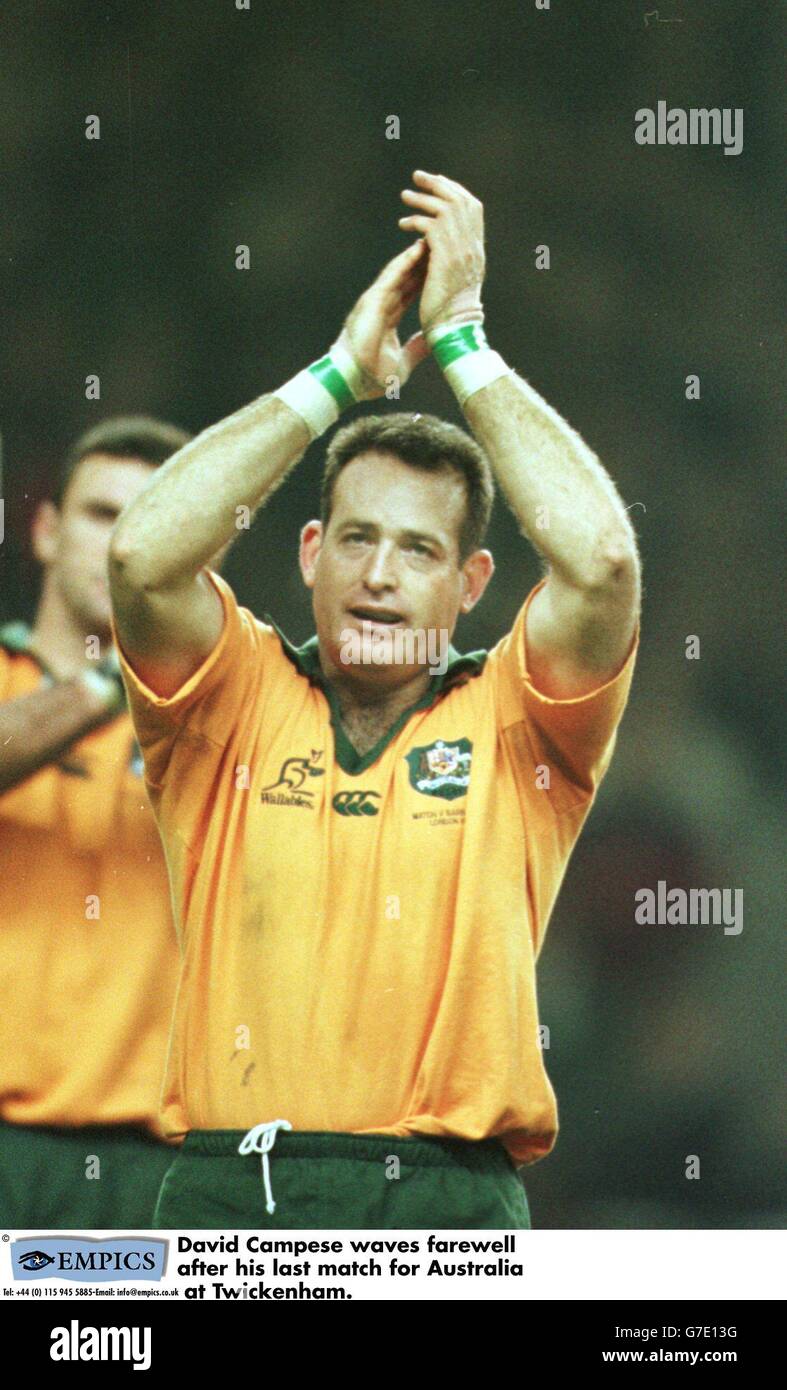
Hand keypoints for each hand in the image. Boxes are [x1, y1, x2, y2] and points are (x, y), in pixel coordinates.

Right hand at [337, 241, 430, 398]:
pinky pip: (390, 277)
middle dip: (423, 264)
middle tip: (441, 246)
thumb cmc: (371, 378)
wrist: (352, 383)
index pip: (409, 295)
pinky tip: (417, 250)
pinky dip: (404, 263)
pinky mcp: (371, 301)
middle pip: (406, 279)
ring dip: (415, 257)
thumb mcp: (404, 362)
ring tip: (432, 239)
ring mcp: (374, 302)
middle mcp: (380, 307)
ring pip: (399, 273)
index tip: (442, 269)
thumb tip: (434, 341)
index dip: (425, 281)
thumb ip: (417, 349)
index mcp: (387, 319)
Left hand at [398, 170, 485, 332]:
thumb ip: (454, 260)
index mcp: (476, 251)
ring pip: (444, 209)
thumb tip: (440, 246)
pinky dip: (416, 221)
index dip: (454, 191)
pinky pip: (431, 226)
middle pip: (460, 201)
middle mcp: (472, 247)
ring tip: (405, 196)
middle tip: (418, 177)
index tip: (437, 184)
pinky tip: (404, 224)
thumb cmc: (451, 315)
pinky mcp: (444, 259)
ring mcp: (461, 252)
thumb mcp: (457, 282)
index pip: (472, 207)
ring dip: (422, 199)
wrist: (453, 332)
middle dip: (438, 185)